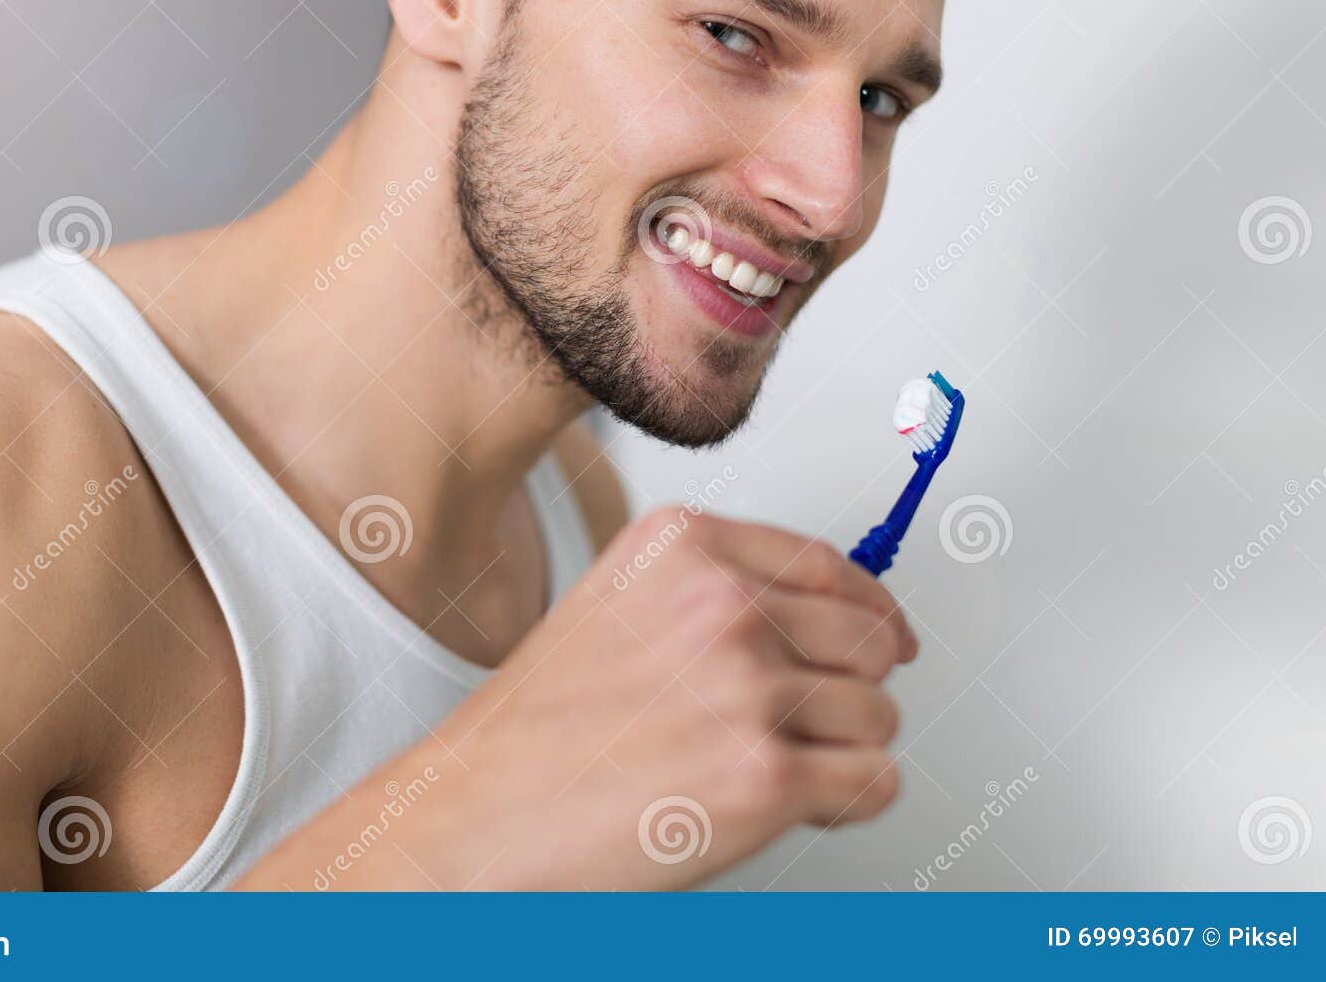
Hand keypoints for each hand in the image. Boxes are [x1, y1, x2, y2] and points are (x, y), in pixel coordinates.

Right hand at [246, 505, 917, 890]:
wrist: (475, 814)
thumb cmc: (538, 728)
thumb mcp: (621, 606)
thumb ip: (716, 590)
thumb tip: (831, 609)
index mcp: (685, 546)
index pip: (831, 566)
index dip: (871, 611)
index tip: (887, 638)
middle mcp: (722, 602)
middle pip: (870, 640)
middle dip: (846, 690)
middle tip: (790, 726)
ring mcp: (746, 686)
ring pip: (879, 716)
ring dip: (840, 752)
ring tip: (762, 768)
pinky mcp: (765, 775)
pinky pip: (875, 784)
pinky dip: (845, 805)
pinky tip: (786, 806)